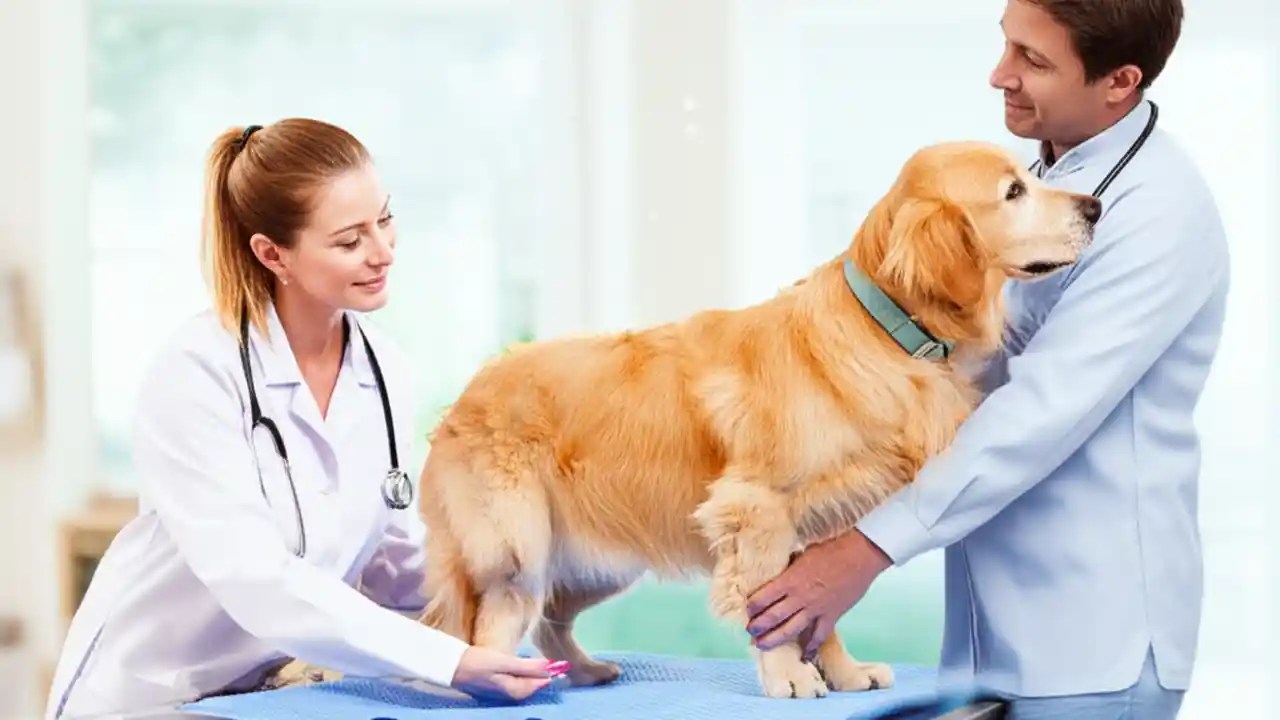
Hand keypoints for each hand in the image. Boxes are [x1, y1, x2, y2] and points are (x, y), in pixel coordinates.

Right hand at [450, 646, 568, 701]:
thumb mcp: (504, 662)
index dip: (554, 673)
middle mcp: (512, 695)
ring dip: (537, 675)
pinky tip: (528, 667)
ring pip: (527, 684)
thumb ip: (527, 666)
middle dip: (547, 675)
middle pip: (535, 685)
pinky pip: (518, 682)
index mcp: (516, 691)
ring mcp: (504, 692)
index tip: (566, 664)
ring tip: (549, 664)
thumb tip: (549, 667)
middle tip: (561, 664)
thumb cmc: (478, 662)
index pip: (541, 683)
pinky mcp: (497, 686)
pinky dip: (526, 675)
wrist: (452, 666)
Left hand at [744, 530, 891, 659]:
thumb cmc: (831, 549)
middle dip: (758, 627)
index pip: (763, 598)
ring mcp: (815, 609)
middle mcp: (799, 597)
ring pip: (790, 630)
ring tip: (762, 646)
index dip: (752, 607)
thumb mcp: (802, 554)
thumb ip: (789, 569)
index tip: (747, 611)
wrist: (859, 555)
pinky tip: (804, 656)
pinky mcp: (831, 616)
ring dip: (774, 639)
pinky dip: (811, 647)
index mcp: (790, 580)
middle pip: (772, 617)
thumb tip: (777, 573)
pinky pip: (818, 636)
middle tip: (750, 632)